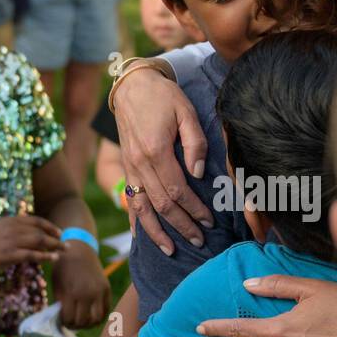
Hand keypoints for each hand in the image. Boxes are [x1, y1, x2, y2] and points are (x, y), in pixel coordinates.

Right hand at [0, 214, 62, 273]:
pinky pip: (32, 255)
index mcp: (10, 221)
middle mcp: (12, 228)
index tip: (59, 232)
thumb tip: (29, 234)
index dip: (49, 226)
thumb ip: (13, 229)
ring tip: (64, 251)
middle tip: (66, 244)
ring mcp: (11, 241)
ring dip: (54, 246)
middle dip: (55, 238)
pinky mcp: (9, 255)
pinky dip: (45, 256)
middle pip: (40, 232)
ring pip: (39, 242)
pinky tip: (53, 259)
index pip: (35, 220)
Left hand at [52, 246, 110, 328]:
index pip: (69, 319)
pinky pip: (106, 310)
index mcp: (72, 293)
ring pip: (97, 319)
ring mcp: (99, 292)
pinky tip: (91, 315)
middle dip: (75, 325)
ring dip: (88, 323)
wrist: (80, 249)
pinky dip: (99, 316)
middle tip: (71, 322)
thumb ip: (61, 303)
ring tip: (82, 321)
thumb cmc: (63, 267)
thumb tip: (63, 319)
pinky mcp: (107, 289)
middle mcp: (88, 294)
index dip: (64, 322)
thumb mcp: (57, 285)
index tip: (62, 320)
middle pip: (83, 321)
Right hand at [114, 66, 212, 252]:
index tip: (209, 220)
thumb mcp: (185, 111)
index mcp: (156, 150)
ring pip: (142, 208)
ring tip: (171, 250)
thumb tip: (197, 173)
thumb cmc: (164, 97)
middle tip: (199, 240)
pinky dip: (135, 221)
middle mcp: (139, 164)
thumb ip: (194, 142)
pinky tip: (141, 238)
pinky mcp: (126, 168)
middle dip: (181, 225)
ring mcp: (130, 168)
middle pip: (161, 204)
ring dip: (157, 232)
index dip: (194, 209)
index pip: (177, 190)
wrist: (132, 86)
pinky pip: (129, 200)